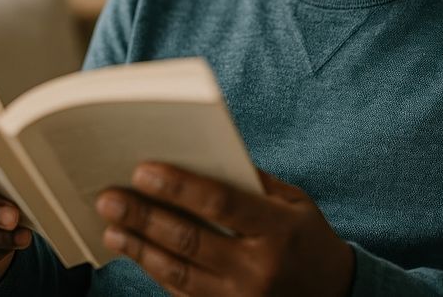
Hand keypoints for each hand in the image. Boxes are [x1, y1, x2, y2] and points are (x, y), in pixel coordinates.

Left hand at [96, 164, 353, 296]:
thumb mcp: (294, 201)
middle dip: (144, 217)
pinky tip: (135, 251)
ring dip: (139, 248)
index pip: (221, 204)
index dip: (179, 187)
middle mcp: (258, 269)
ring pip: (178, 272)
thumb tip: (197, 159)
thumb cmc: (307, 237)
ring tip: (111, 227)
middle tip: (109, 198)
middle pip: (190, 240)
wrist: (333, 293)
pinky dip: (155, 271)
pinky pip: (183, 294)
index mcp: (278, 230)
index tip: (142, 170)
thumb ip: (251, 182)